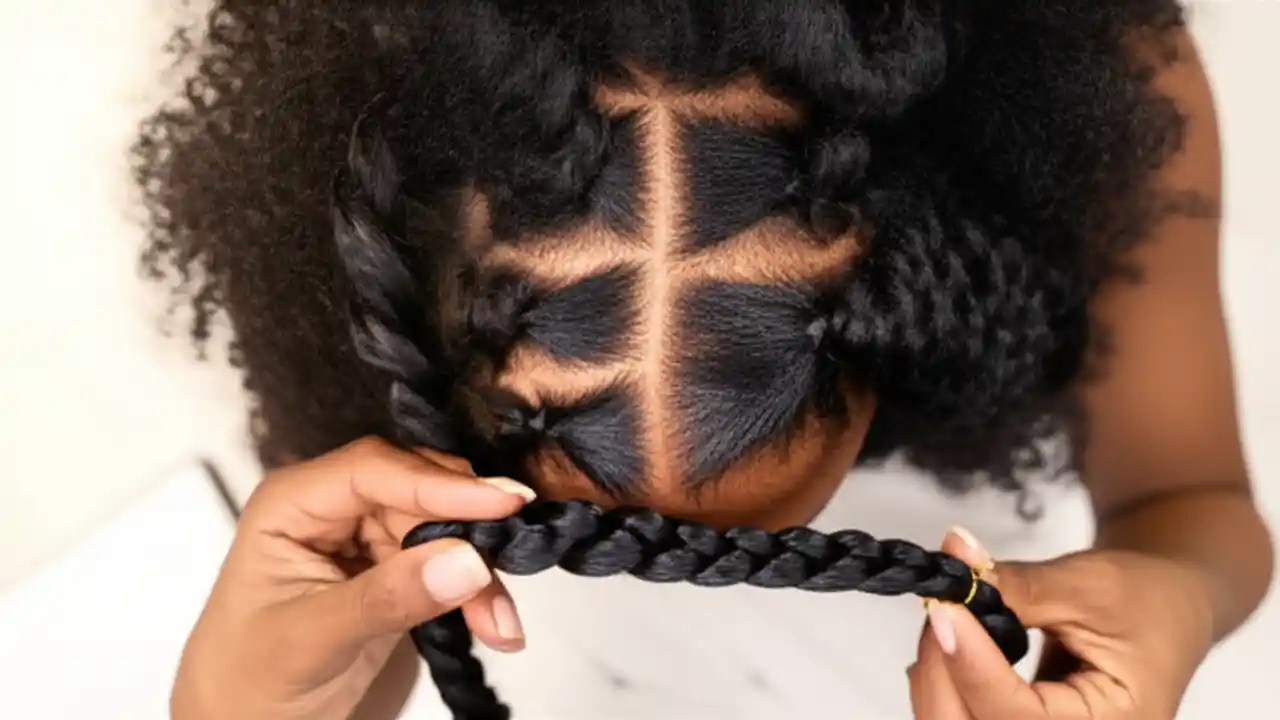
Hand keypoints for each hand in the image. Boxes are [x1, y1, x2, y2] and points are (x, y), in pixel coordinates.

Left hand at [171, 437, 536, 719]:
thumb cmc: (244, 681)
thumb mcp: (309, 640)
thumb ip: (384, 598)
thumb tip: (463, 559)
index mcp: (293, 503)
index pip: (374, 470)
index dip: (439, 483)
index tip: (498, 502)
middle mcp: (334, 509)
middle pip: (420, 492)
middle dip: (468, 527)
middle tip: (512, 555)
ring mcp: (367, 539)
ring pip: (445, 529)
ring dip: (480, 572)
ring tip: (499, 621)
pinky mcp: (395, 571)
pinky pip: (451, 565)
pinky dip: (477, 594)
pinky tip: (495, 626)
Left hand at [908, 530, 1216, 718]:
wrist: (1166, 609)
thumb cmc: (1147, 600)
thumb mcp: (1088, 585)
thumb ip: (1018, 585)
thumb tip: (954, 564)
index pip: (1017, 716)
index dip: (972, 664)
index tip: (944, 609)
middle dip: (944, 670)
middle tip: (939, 606)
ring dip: (938, 673)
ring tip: (949, 617)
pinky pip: (962, 715)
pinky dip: (944, 681)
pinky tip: (948, 644)